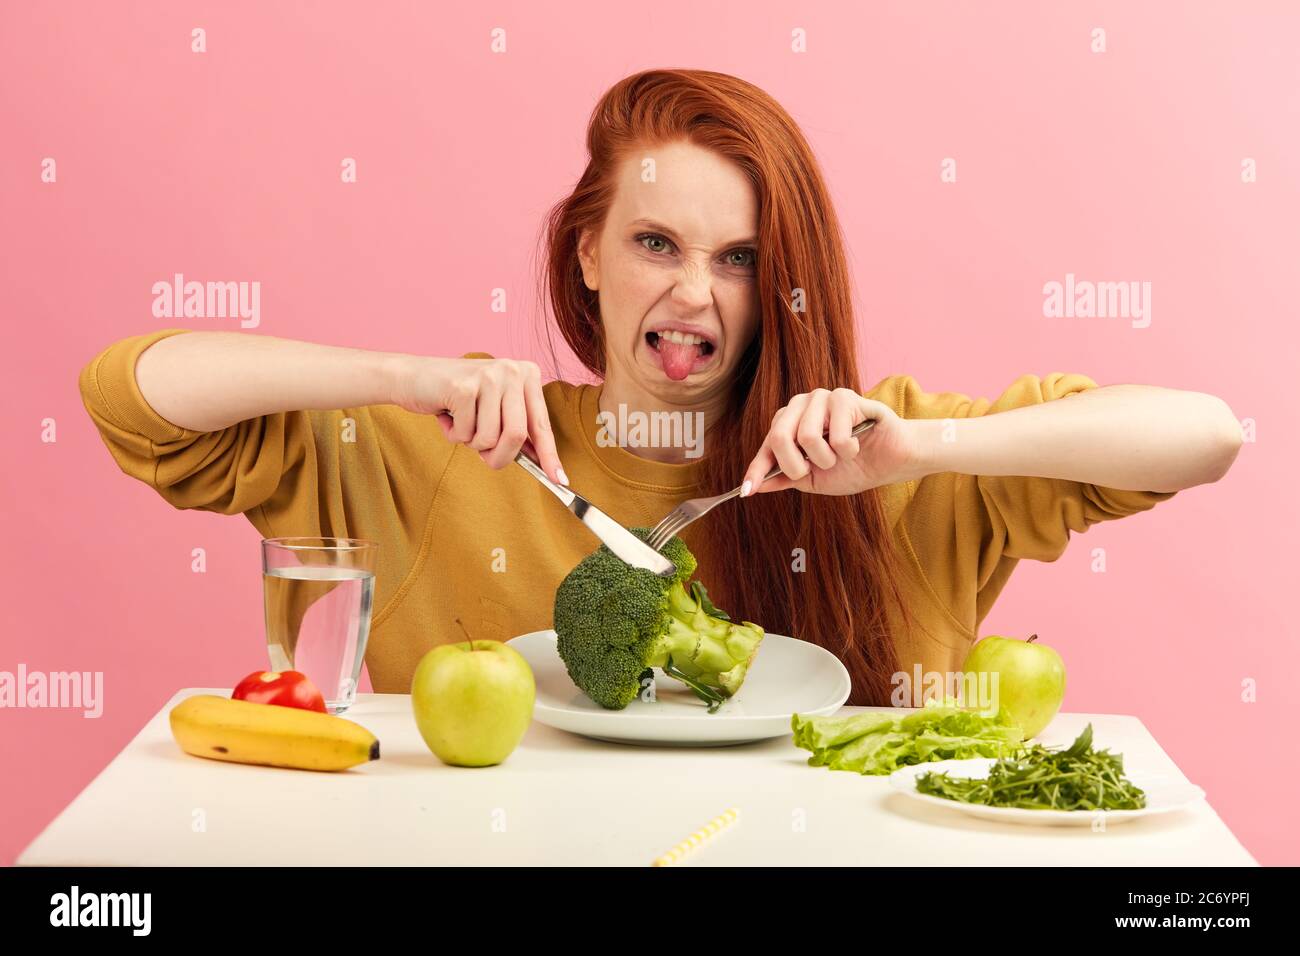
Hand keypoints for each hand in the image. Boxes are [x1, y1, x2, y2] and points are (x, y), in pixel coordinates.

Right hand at [390, 355, 568, 484]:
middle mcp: (512, 370)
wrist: (413, 378)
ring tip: (461, 423)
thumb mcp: (494, 408)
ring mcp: (489, 376)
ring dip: (472, 443)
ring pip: (490, 438)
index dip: (550, 455)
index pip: (541, 424)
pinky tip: (447, 414)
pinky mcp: (464, 388)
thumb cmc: (456, 398)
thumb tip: (542, 462)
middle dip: (500, 456)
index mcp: (527, 373)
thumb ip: (517, 429)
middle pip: (517, 435)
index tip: (560, 480)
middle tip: (484, 456)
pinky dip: (454, 435)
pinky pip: (466, 434)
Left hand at [739, 388, 924, 495]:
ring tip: (841, 455)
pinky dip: (848, 450)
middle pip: (779, 437)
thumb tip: (753, 487)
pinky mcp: (845, 397)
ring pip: (807, 436)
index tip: (746, 491)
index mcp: (789, 423)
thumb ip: (785, 479)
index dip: (756, 470)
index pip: (767, 446)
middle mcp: (800, 405)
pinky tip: (857, 443)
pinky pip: (835, 435)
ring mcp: (821, 398)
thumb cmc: (852, 467)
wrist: (890, 461)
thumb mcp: (814, 480)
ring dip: (827, 459)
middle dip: (797, 466)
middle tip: (818, 469)